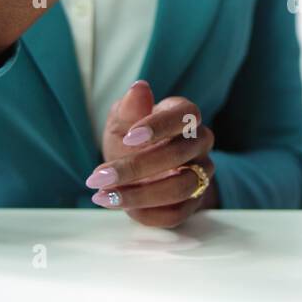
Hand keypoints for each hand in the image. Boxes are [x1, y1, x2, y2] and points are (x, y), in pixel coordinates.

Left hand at [86, 81, 217, 227]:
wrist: (140, 174)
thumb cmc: (130, 142)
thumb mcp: (122, 123)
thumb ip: (129, 109)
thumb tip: (139, 88)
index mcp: (185, 117)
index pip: (187, 114)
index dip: (160, 125)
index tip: (130, 137)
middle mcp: (200, 144)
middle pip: (180, 154)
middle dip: (137, 167)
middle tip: (99, 176)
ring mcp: (201, 174)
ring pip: (181, 186)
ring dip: (140, 195)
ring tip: (104, 196)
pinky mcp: (194, 202)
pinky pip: (178, 213)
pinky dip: (148, 214)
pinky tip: (124, 209)